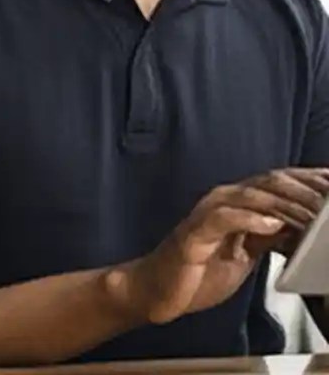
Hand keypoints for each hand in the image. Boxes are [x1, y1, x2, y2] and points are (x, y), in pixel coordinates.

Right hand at [107, 168, 328, 324]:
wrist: (156, 290)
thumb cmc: (198, 271)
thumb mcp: (248, 253)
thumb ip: (272, 236)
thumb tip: (306, 228)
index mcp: (238, 203)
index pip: (280, 181)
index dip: (311, 179)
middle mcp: (223, 201)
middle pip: (271, 181)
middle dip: (307, 189)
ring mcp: (207, 214)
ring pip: (252, 195)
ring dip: (287, 204)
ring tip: (313, 216)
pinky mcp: (193, 234)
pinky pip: (224, 218)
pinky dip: (252, 219)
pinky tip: (274, 225)